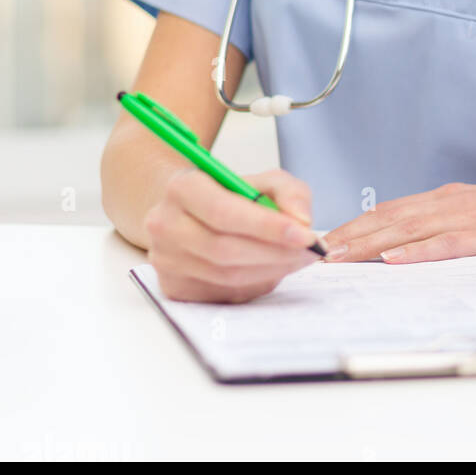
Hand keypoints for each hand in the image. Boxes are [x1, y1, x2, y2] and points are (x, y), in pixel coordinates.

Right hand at [145, 167, 320, 302]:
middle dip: (276, 253)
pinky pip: (224, 294)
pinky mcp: (173, 288)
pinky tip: (272, 270)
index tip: (305, 234)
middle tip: (310, 251)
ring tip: (298, 259)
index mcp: (182, 188)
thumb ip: (290, 193)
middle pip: (225, 249)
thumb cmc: (230, 194)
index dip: (267, 226)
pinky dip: (256, 284)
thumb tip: (302, 220)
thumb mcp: (263, 180)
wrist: (191, 212)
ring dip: (271, 271)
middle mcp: (165, 224)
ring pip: (226, 276)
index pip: (225, 212)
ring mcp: (166, 260)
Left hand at [321, 180, 475, 263]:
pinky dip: (419, 250)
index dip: (355, 225)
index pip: (392, 211)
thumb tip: (416, 246)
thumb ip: (454, 227)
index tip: (323, 241)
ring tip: (338, 256)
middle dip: (349, 235)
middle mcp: (456, 201)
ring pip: (411, 227)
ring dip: (370, 242)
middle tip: (312, 250)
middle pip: (391, 217)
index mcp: (453, 199)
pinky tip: (395, 257)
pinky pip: (450, 242)